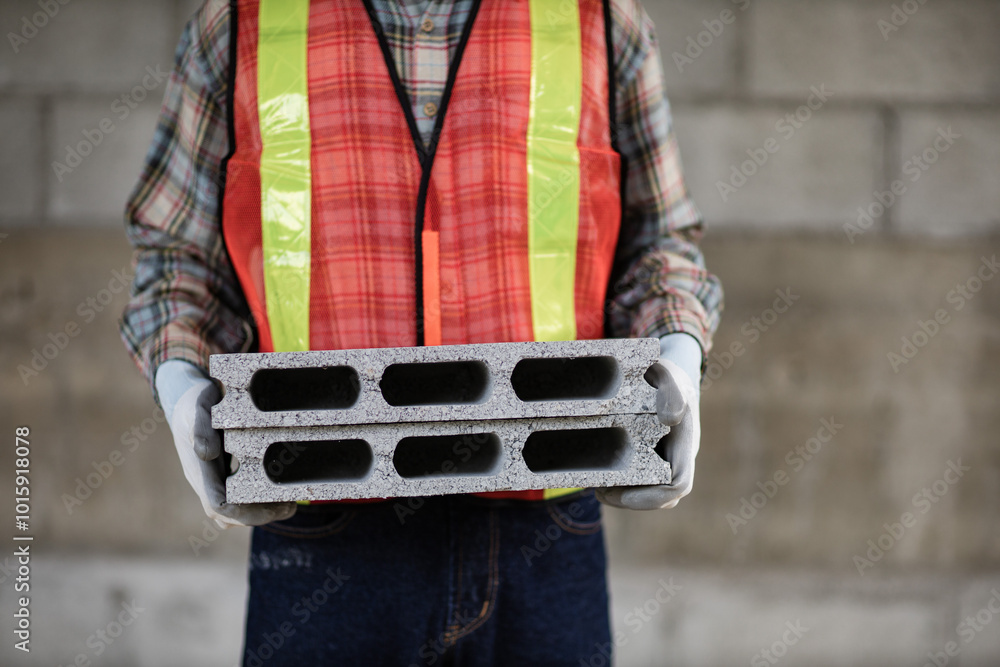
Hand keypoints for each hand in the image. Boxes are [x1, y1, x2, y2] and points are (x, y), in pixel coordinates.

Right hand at [156, 360, 295, 528]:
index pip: (217, 504)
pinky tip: (280, 494)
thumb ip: (201, 428)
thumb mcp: (198, 406)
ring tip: (289, 505)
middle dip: (259, 516)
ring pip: (232, 513)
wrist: (186, 401)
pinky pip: (238, 501)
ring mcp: (212, 481)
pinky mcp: (222, 477)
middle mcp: (204, 481)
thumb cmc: (196, 403)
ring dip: (260, 514)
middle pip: (227, 516)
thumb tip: (207, 453)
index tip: (272, 507)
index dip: (243, 512)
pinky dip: (258, 504)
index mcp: (198, 469)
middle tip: (289, 507)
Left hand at [597, 336, 700, 510]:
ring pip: (649, 492)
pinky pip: (638, 481)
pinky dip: (619, 484)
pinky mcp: (649, 459)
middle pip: (661, 497)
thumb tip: (670, 418)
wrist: (666, 376)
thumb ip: (671, 391)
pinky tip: (598, 476)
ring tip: (596, 487)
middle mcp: (677, 457)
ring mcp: (665, 460)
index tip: (621, 492)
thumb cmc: (665, 376)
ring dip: (623, 495)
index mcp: (685, 444)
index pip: (678, 485)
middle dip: (630, 500)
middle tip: (600, 491)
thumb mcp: (668, 375)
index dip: (652, 497)